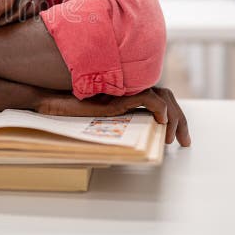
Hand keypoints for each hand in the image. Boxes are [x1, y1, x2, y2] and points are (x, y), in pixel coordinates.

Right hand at [36, 87, 190, 146]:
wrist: (50, 103)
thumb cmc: (69, 115)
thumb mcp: (103, 124)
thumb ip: (120, 125)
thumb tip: (138, 144)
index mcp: (127, 95)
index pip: (161, 98)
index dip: (176, 116)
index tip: (180, 138)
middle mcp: (128, 91)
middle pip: (167, 97)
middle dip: (181, 120)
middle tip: (184, 142)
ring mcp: (123, 92)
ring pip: (162, 97)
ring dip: (173, 118)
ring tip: (171, 138)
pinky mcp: (116, 97)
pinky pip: (147, 98)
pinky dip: (159, 108)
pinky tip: (161, 122)